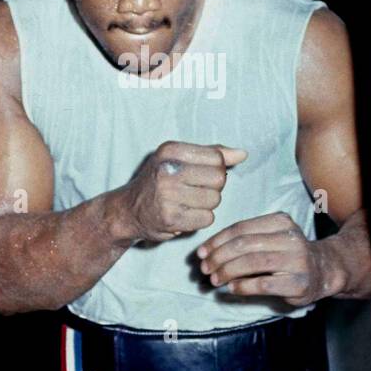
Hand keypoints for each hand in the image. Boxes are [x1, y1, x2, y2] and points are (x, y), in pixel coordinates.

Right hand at [123, 142, 246, 242]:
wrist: (127, 210)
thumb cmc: (159, 181)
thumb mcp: (180, 159)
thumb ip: (212, 154)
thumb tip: (242, 154)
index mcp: (171, 150)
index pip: (217, 158)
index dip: (217, 169)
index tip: (201, 174)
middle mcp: (167, 170)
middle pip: (219, 179)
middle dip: (213, 188)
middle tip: (195, 191)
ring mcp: (167, 195)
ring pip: (215, 200)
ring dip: (207, 205)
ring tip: (188, 203)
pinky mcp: (170, 218)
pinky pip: (207, 219)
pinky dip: (200, 219)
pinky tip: (185, 215)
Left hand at [197, 211, 348, 305]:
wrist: (324, 270)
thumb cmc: (289, 254)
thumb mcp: (272, 237)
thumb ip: (245, 240)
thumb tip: (207, 252)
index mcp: (280, 221)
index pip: (241, 228)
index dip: (217, 241)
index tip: (201, 252)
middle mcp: (290, 238)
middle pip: (244, 245)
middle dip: (219, 257)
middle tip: (204, 269)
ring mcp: (296, 260)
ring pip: (252, 263)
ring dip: (228, 272)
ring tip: (214, 280)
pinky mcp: (298, 283)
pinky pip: (263, 284)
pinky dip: (243, 286)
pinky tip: (232, 288)